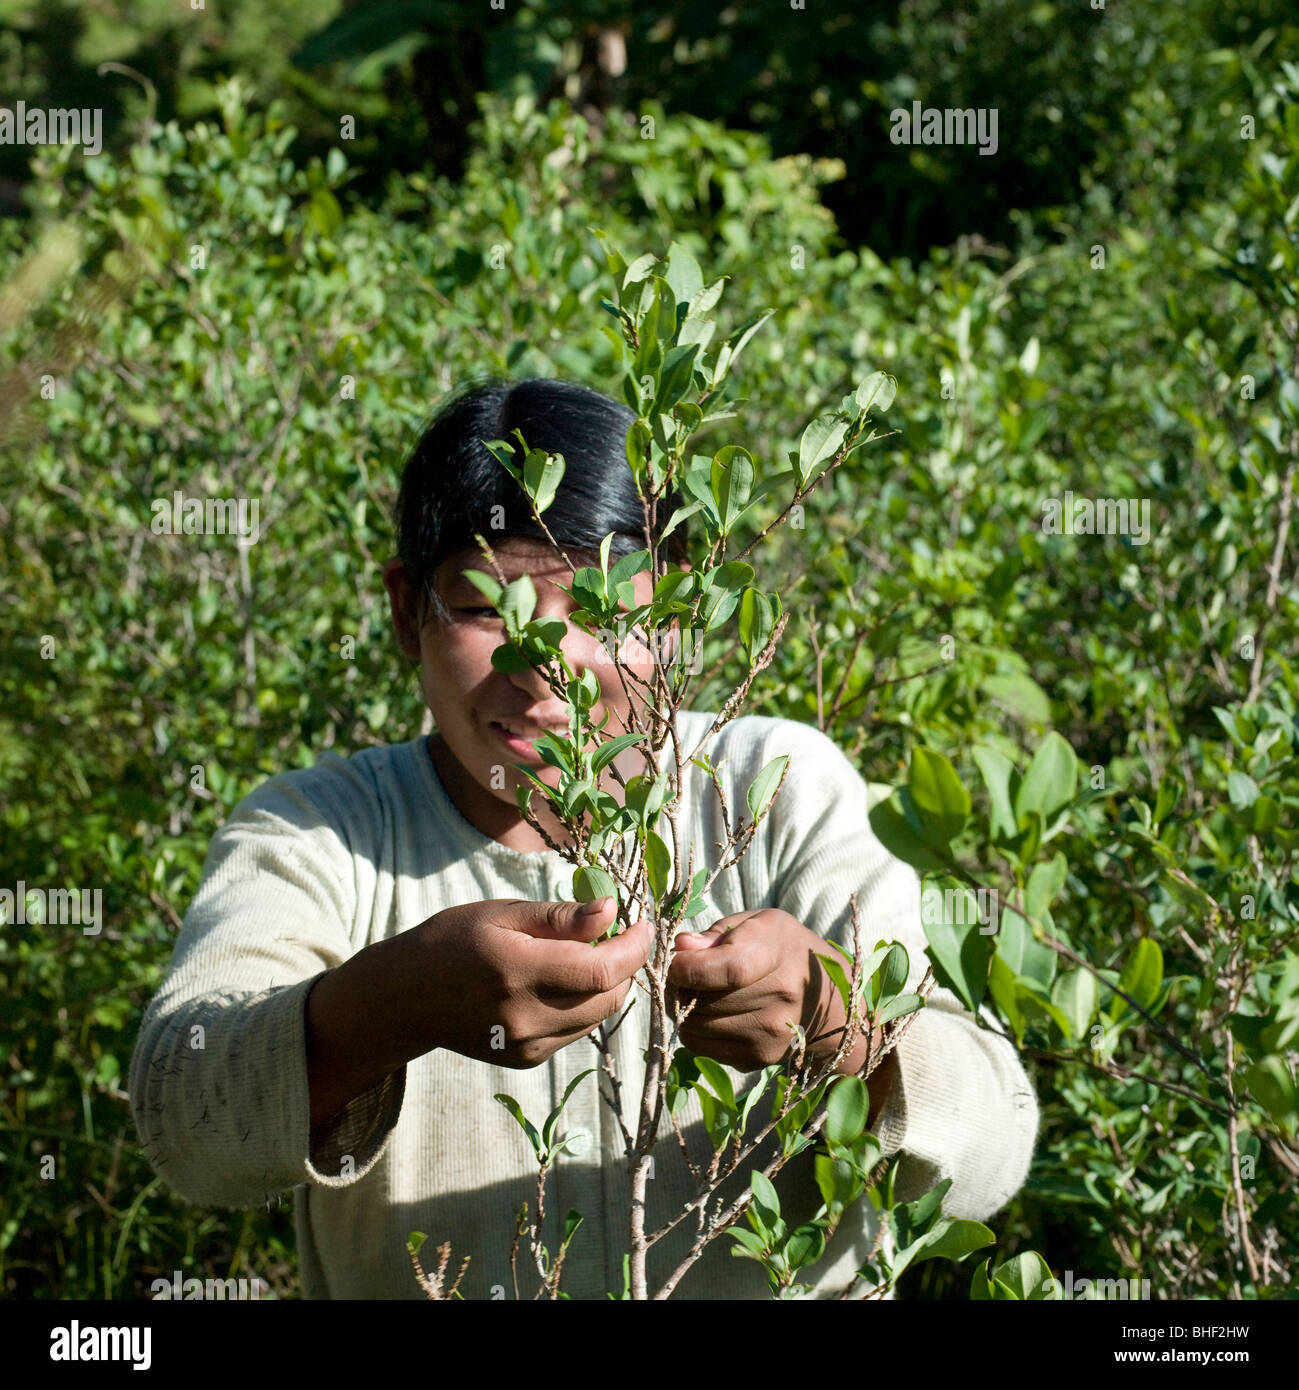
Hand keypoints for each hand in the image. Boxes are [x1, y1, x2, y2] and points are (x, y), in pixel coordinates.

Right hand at [415, 897, 651, 1068]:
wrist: (405, 998)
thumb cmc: (453, 941)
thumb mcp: (502, 914)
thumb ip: (559, 917)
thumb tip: (611, 912)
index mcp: (518, 972)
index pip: (602, 969)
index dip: (635, 947)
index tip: (644, 923)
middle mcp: (525, 1017)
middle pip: (609, 996)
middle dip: (625, 963)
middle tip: (617, 934)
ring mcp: (526, 1045)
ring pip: (598, 1016)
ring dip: (607, 985)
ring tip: (586, 955)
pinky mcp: (526, 1060)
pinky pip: (577, 1030)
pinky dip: (584, 1004)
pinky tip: (562, 982)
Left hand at [668, 908, 877, 1073]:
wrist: (828, 1000)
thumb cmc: (785, 949)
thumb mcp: (759, 922)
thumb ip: (717, 932)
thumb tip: (681, 947)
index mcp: (777, 953)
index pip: (729, 969)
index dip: (690, 967)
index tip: (676, 960)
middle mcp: (779, 998)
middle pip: (703, 1000)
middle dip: (680, 986)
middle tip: (685, 974)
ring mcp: (769, 1033)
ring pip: (695, 1026)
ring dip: (685, 1009)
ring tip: (699, 992)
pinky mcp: (757, 1058)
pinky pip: (701, 1046)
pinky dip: (696, 1029)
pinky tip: (713, 1013)